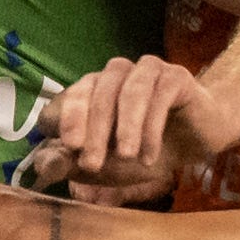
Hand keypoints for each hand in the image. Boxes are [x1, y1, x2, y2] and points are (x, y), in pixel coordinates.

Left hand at [36, 55, 224, 201]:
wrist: (197, 140)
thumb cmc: (145, 150)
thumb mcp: (106, 166)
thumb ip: (73, 165)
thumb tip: (41, 169)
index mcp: (91, 89)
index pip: (68, 98)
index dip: (65, 121)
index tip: (69, 149)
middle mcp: (115, 74)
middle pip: (96, 94)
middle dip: (93, 132)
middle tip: (93, 164)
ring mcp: (145, 71)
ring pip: (128, 92)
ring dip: (125, 128)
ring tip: (127, 158)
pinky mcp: (175, 76)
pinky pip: (159, 97)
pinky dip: (152, 129)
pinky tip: (150, 156)